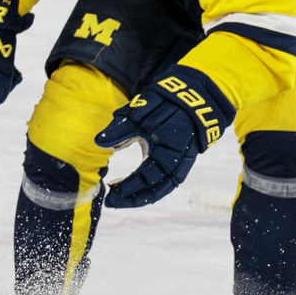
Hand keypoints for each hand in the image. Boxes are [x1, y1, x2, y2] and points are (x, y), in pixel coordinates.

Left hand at [94, 66, 234, 207]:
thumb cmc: (168, 102)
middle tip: (110, 200)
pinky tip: (134, 186)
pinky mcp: (179, 160)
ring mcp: (180, 162)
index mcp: (167, 153)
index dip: (128, 189)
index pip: (146, 180)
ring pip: (161, 188)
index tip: (109, 192)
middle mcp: (176, 163)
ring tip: (119, 194)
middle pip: (154, 190)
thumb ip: (121, 129)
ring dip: (140, 194)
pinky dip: (150, 187)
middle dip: (132, 197)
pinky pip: (165, 181)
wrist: (197, 94)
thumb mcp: (142, 113)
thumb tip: (99, 142)